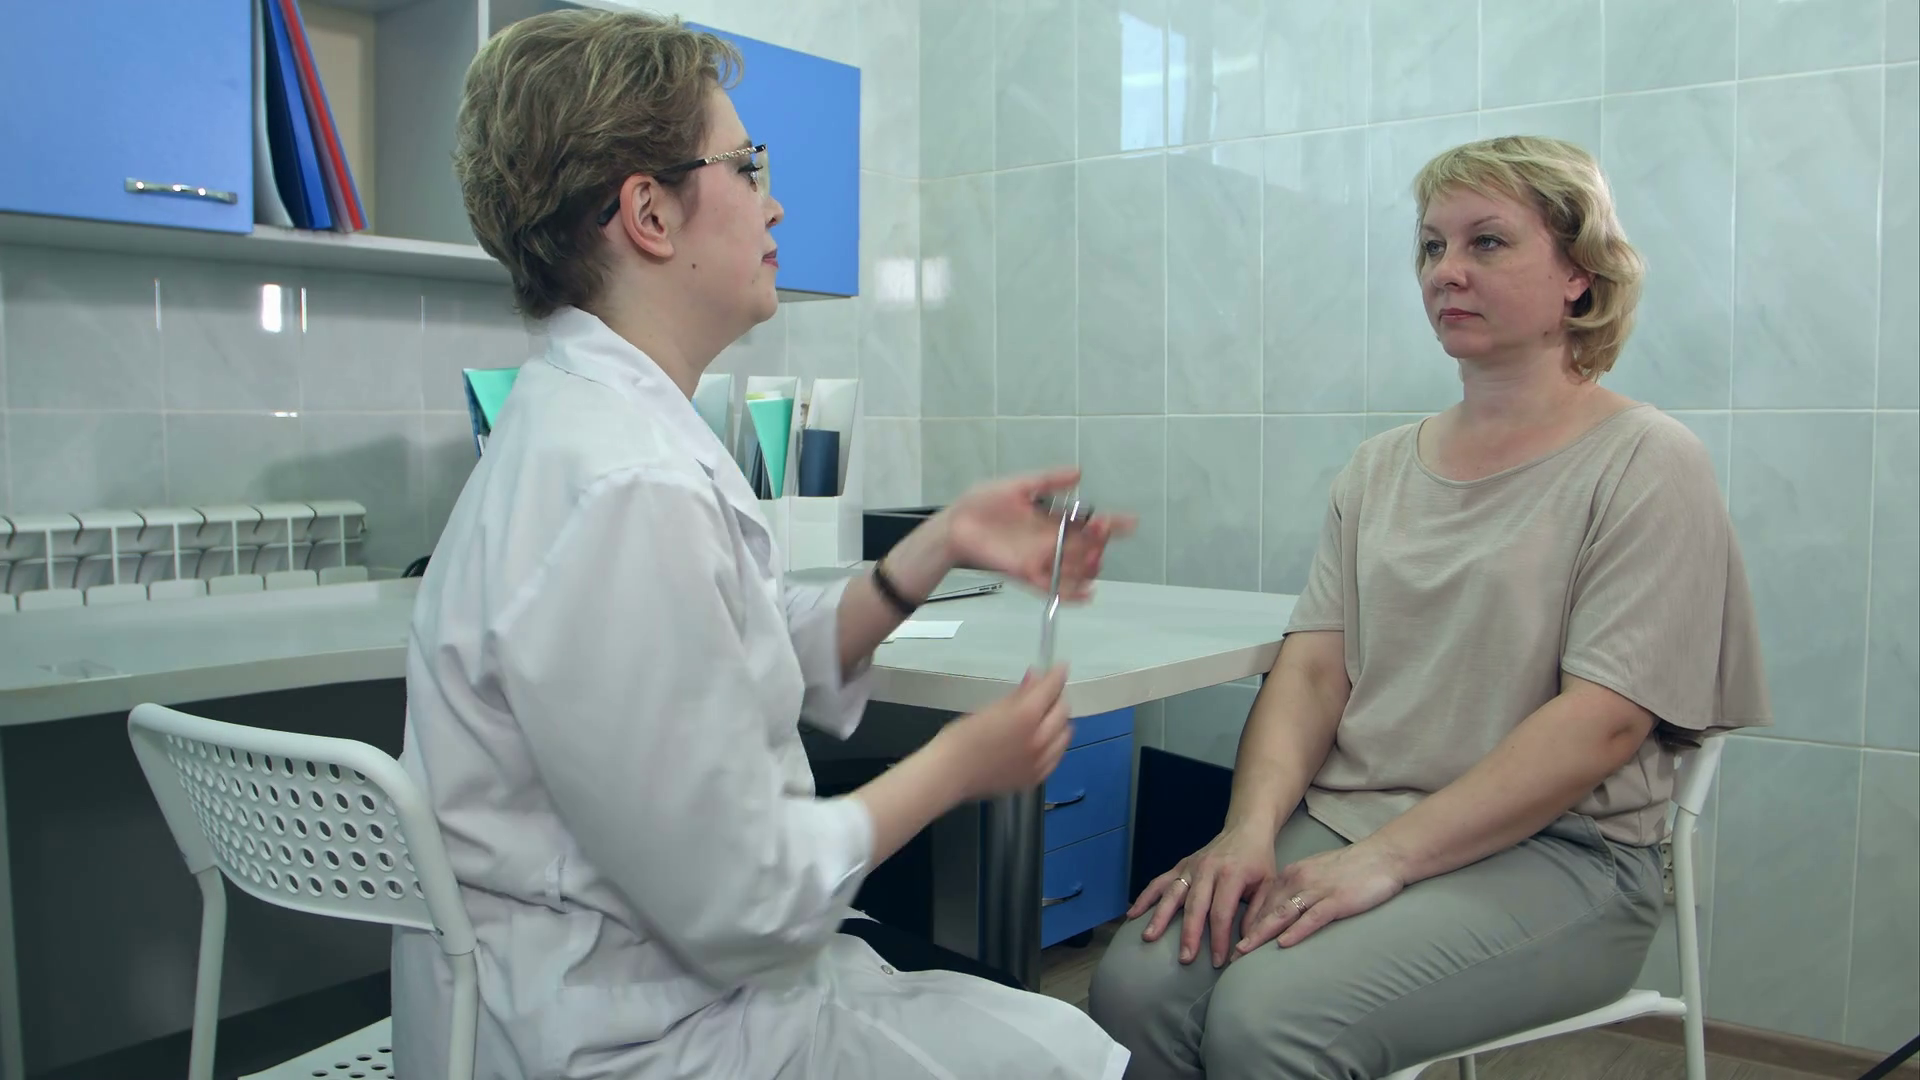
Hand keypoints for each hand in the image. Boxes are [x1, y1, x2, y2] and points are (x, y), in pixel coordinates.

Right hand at [932, 665, 1072, 799]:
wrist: (950, 774)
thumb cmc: (962, 737)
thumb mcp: (990, 709)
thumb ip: (1019, 694)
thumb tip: (1035, 677)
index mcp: (1026, 715)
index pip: (1052, 688)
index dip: (1057, 674)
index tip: (1060, 667)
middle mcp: (1040, 738)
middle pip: (1063, 710)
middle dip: (1056, 697)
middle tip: (1045, 693)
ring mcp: (1041, 761)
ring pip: (1064, 734)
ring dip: (1058, 722)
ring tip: (1044, 717)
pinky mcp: (1037, 777)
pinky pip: (1056, 756)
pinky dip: (1053, 744)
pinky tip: (1041, 741)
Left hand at [938, 468, 1135, 598]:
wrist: (957, 524)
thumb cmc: (983, 504)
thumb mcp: (1019, 485)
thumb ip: (1048, 480)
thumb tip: (1079, 473)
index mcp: (1053, 521)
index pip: (1088, 524)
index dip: (1110, 524)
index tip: (1130, 522)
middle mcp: (1052, 542)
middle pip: (1087, 548)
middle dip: (1100, 543)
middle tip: (1101, 531)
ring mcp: (1041, 559)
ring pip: (1075, 569)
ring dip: (1089, 567)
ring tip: (1094, 558)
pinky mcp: (1026, 572)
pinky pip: (1052, 588)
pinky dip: (1071, 594)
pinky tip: (1088, 594)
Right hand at [1127, 826, 1277, 966]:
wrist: (1245, 828)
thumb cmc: (1259, 861)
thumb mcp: (1268, 885)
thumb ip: (1258, 913)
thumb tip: (1247, 943)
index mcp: (1231, 874)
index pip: (1221, 912)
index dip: (1218, 938)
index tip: (1217, 961)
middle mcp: (1207, 869)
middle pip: (1194, 906)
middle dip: (1189, 934)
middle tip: (1184, 958)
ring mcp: (1190, 866)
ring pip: (1172, 893)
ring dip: (1160, 916)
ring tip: (1149, 937)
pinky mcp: (1180, 866)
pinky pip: (1160, 882)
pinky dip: (1145, 897)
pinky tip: (1133, 914)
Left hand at [1233, 842, 1406, 954]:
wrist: (1383, 855)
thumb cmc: (1352, 869)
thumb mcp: (1317, 875)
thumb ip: (1298, 891)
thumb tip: (1281, 914)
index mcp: (1292, 875)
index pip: (1261, 902)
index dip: (1245, 923)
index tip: (1230, 941)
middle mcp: (1299, 881)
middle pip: (1266, 911)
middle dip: (1246, 934)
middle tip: (1229, 955)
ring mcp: (1317, 890)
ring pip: (1282, 914)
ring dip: (1261, 935)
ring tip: (1244, 953)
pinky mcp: (1337, 900)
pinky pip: (1312, 917)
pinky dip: (1296, 931)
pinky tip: (1283, 944)